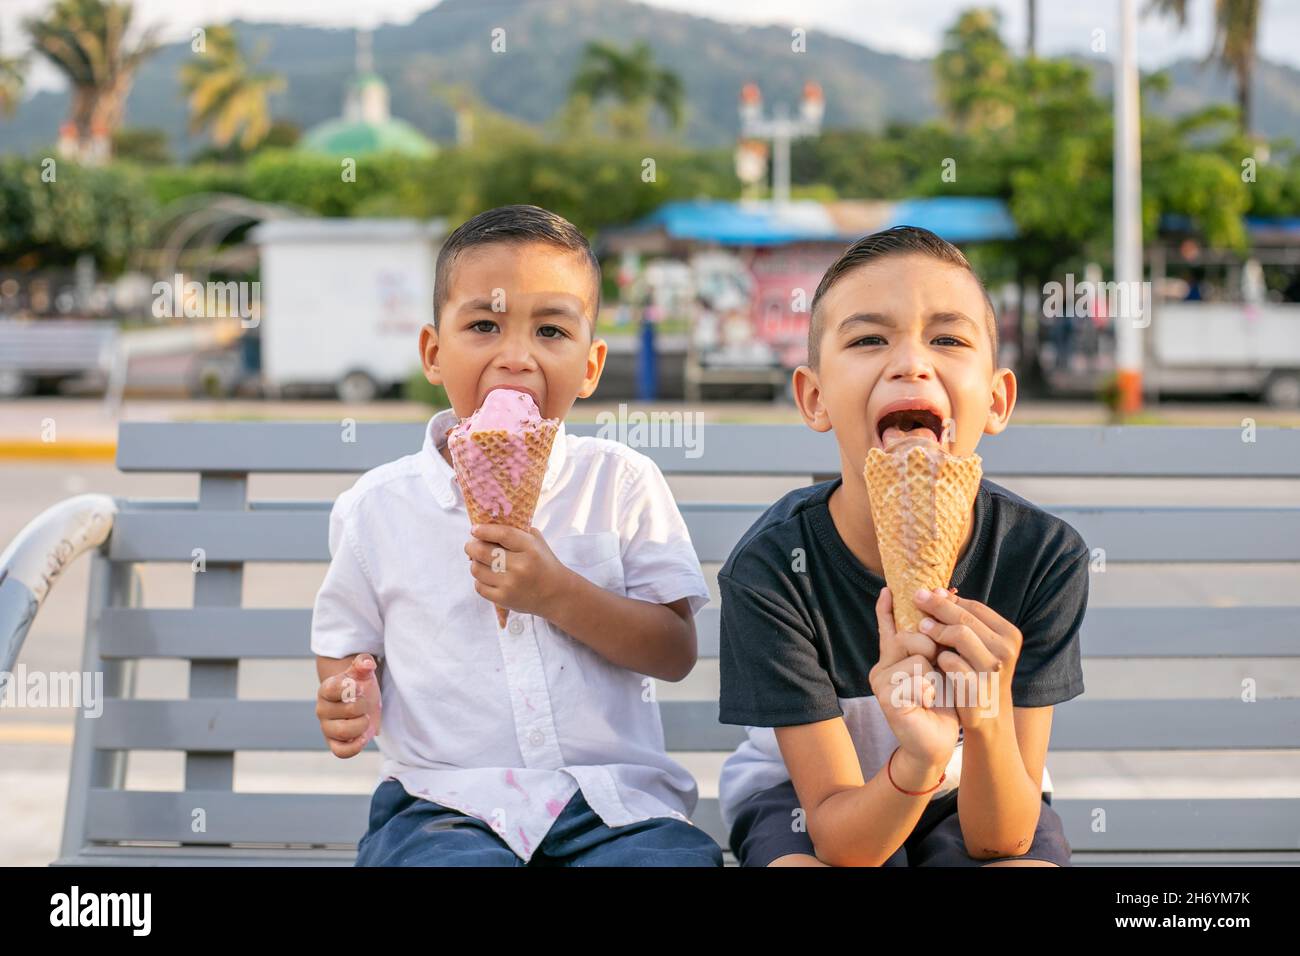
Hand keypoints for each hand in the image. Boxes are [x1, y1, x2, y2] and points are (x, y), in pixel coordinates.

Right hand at [316, 653, 381, 757]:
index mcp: (326, 689)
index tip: (360, 688)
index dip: (350, 688)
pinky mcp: (333, 743)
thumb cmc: (359, 686)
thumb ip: (363, 663)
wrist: (358, 702)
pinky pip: (340, 751)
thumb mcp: (362, 672)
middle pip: (347, 711)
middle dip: (364, 707)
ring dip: (361, 725)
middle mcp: (322, 709)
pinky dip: (354, 746)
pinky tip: (363, 737)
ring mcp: (326, 727)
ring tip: (365, 719)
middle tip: (366, 704)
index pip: (332, 688)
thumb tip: (366, 663)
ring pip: (343, 732)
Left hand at [464, 523, 571, 618]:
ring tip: (482, 562)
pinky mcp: (503, 599)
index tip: (475, 529)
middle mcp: (519, 566)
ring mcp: (510, 584)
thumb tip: (488, 525)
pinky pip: (479, 586)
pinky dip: (480, 580)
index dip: (484, 530)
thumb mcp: (537, 542)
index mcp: (530, 548)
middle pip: (482, 551)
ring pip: (476, 569)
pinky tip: (488, 577)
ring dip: (475, 563)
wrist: (557, 594)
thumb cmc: (543, 564)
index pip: (502, 534)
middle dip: (471, 546)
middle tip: (472, 545)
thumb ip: (517, 531)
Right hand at [868, 586, 958, 769]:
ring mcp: (881, 682)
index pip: (889, 627)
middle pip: (911, 636)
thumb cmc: (941, 706)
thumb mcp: (942, 668)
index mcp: (894, 658)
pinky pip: (917, 679)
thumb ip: (935, 642)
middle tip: (938, 672)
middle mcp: (882, 666)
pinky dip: (930, 691)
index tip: (887, 590)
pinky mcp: (886, 698)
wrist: (934, 744)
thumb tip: (940, 603)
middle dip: (933, 649)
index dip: (887, 609)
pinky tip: (925, 704)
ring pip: (918, 658)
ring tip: (931, 693)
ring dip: (935, 676)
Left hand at [913, 587, 1021, 734]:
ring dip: (937, 630)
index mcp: (1009, 635)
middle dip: (938, 606)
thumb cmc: (979, 673)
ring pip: (960, 635)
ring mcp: (993, 670)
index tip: (930, 591)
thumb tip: (938, 591)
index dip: (950, 599)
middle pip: (965, 618)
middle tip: (917, 598)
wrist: (989, 717)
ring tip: (921, 627)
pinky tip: (934, 659)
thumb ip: (966, 621)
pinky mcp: (977, 688)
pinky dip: (939, 657)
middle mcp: (1005, 651)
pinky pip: (950, 662)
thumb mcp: (981, 645)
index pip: (975, 608)